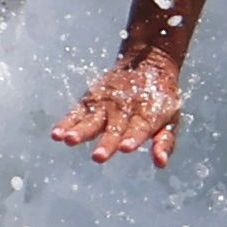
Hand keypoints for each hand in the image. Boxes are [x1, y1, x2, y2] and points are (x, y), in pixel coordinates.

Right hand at [52, 49, 182, 166]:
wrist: (148, 63)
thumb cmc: (160, 99)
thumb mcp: (170, 119)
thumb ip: (164, 142)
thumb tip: (160, 163)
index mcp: (147, 115)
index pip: (140, 128)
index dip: (133, 137)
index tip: (126, 147)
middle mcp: (124, 110)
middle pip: (114, 128)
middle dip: (106, 142)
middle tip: (98, 156)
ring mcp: (106, 104)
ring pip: (92, 120)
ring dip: (81, 131)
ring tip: (69, 140)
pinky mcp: (91, 100)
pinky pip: (77, 113)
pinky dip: (67, 122)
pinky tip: (57, 134)